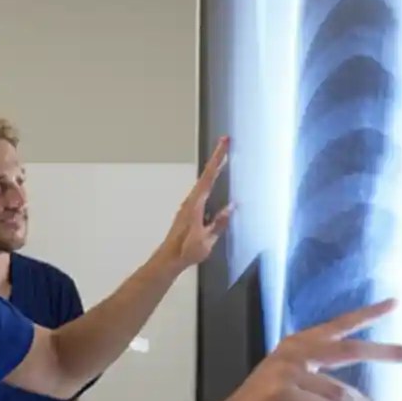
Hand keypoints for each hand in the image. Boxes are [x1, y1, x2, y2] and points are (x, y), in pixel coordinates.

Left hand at [159, 136, 233, 270]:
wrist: (169, 258)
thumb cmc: (186, 251)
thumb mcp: (206, 240)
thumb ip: (219, 223)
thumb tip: (232, 207)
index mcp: (195, 205)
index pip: (209, 176)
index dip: (217, 159)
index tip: (224, 143)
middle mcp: (191, 201)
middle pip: (206, 175)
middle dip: (217, 158)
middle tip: (226, 141)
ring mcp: (189, 205)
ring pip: (204, 182)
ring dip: (214, 169)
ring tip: (224, 157)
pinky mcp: (189, 211)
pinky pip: (202, 191)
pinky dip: (210, 181)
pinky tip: (216, 181)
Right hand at [211, 299, 401, 400]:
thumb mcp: (297, 392)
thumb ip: (322, 389)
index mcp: (297, 345)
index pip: (339, 326)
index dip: (368, 314)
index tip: (396, 302)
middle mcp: (294, 352)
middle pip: (352, 348)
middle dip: (392, 353)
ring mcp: (287, 372)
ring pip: (344, 393)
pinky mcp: (284, 395)